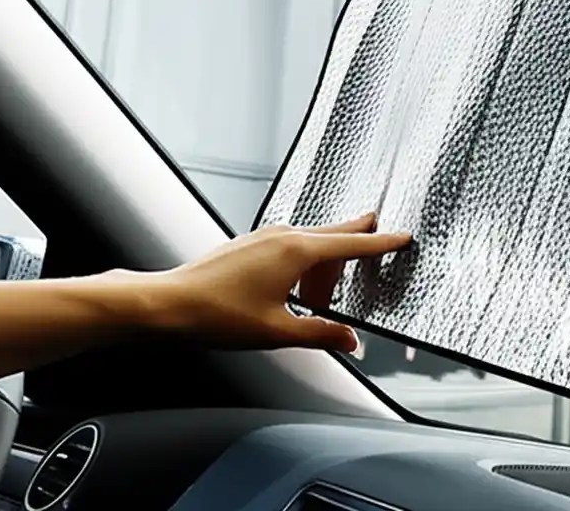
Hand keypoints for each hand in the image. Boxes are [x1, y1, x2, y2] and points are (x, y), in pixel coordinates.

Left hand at [124, 213, 409, 351]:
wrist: (168, 304)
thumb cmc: (217, 315)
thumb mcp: (278, 331)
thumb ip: (321, 334)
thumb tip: (351, 340)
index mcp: (296, 252)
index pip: (352, 245)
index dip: (380, 244)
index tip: (401, 236)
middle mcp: (283, 236)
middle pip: (333, 234)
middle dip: (356, 237)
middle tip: (378, 229)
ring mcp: (263, 237)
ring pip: (309, 242)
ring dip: (325, 261)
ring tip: (326, 294)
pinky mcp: (248, 245)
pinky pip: (288, 247)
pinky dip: (302, 262)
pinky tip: (297, 287)